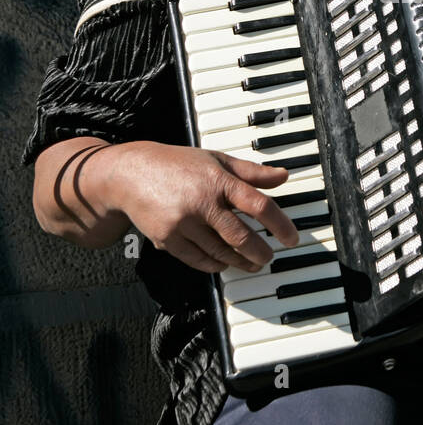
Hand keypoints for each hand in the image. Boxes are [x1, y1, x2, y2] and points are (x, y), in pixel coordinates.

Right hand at [100, 141, 299, 273]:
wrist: (130, 174)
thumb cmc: (177, 165)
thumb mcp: (216, 160)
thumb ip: (251, 172)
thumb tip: (282, 176)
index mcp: (218, 180)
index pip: (258, 205)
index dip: (279, 224)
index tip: (291, 238)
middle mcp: (201, 202)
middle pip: (241, 236)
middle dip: (260, 252)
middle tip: (269, 257)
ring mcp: (183, 223)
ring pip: (220, 252)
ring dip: (240, 262)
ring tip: (253, 264)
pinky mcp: (167, 239)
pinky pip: (198, 260)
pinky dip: (215, 265)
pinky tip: (225, 264)